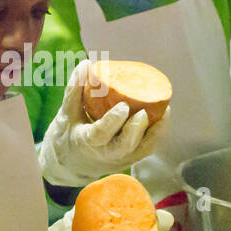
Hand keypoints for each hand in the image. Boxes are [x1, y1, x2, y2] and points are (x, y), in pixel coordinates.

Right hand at [38, 60, 167, 186]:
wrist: (68, 167)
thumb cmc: (66, 136)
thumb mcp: (66, 113)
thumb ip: (76, 89)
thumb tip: (87, 63)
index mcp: (86, 142)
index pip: (101, 134)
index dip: (113, 121)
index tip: (123, 106)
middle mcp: (105, 154)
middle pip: (126, 146)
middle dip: (137, 130)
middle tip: (144, 112)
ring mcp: (120, 160)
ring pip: (143, 150)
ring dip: (156, 131)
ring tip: (164, 109)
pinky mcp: (130, 160)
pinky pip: (148, 148)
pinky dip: (158, 133)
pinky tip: (163, 115)